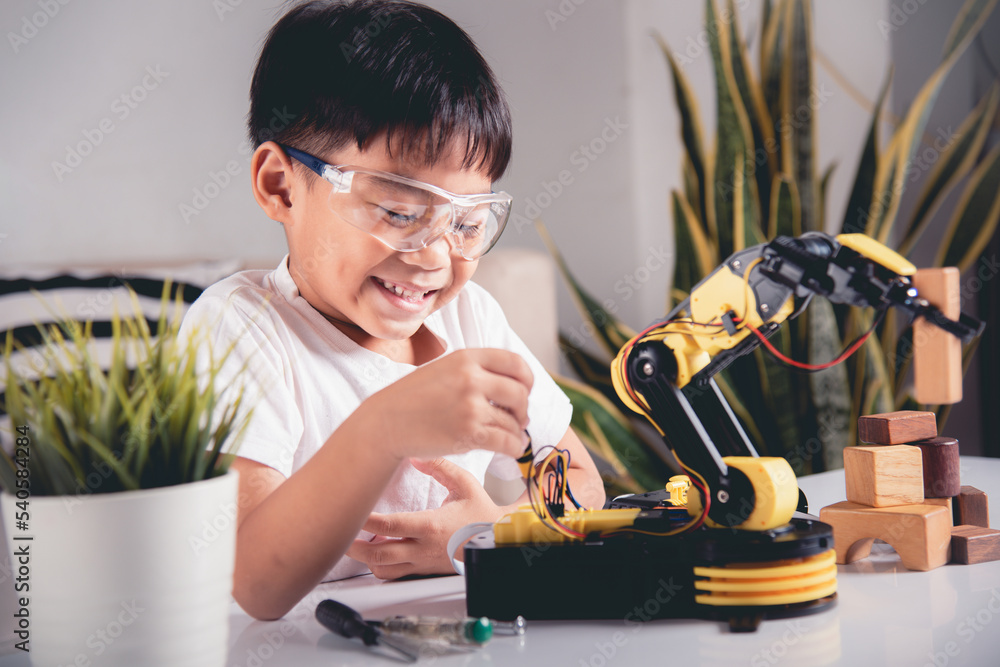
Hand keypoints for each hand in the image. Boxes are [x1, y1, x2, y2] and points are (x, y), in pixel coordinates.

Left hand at [346, 458, 503, 579]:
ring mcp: (423, 562)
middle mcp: (424, 547)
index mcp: (431, 525)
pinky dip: (381, 566)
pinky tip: (379, 551)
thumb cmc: (483, 513)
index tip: (351, 511)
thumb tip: (415, 454)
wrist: (499, 540)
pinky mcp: (424, 570)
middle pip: (377, 554)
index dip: (364, 521)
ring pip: (383, 569)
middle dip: (353, 547)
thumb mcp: (464, 484)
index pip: (388, 526)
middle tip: (341, 534)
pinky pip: (395, 574)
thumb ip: (439, 467)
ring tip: (357, 543)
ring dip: (366, 558)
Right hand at [360, 348, 532, 460]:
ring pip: (514, 421)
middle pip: (520, 392)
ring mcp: (470, 407)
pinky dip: (514, 448)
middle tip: (518, 418)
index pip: (515, 362)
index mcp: (466, 358)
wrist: (386, 422)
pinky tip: (509, 448)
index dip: (527, 379)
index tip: (525, 390)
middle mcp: (471, 378)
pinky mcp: (468, 434)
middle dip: (523, 409)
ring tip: (508, 435)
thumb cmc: (415, 397)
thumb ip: (477, 370)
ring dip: (516, 431)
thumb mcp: (445, 368)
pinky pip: (507, 442)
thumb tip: (517, 387)